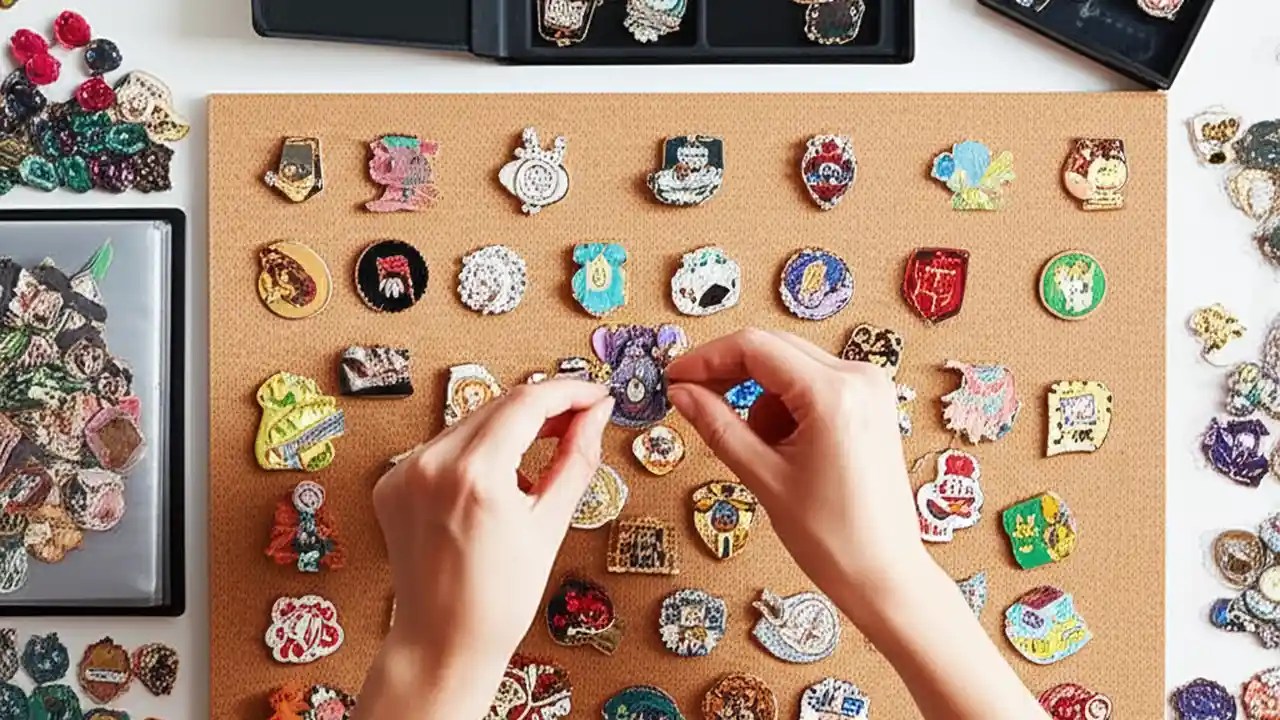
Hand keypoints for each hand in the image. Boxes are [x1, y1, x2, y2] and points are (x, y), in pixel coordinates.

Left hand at [357, 380, 612, 719]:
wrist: (442, 642)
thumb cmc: (499, 599)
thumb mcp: (550, 525)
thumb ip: (576, 458)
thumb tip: (597, 414)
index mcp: (474, 476)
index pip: (528, 402)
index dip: (569, 391)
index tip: (595, 394)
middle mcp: (431, 465)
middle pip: (498, 405)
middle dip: (543, 405)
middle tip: (581, 417)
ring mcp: (404, 472)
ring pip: (471, 422)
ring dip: (511, 426)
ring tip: (545, 449)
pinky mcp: (391, 482)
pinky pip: (444, 446)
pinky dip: (478, 449)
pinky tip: (501, 477)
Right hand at [667, 328, 927, 606]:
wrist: (885, 575)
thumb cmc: (832, 538)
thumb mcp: (764, 478)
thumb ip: (718, 426)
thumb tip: (681, 393)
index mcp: (834, 394)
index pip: (755, 348)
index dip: (706, 359)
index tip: (674, 377)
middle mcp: (859, 377)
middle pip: (774, 349)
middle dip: (730, 374)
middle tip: (693, 401)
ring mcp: (870, 388)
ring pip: (791, 367)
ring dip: (761, 398)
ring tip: (762, 452)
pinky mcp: (871, 403)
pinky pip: (813, 384)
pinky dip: (787, 407)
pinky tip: (786, 450)